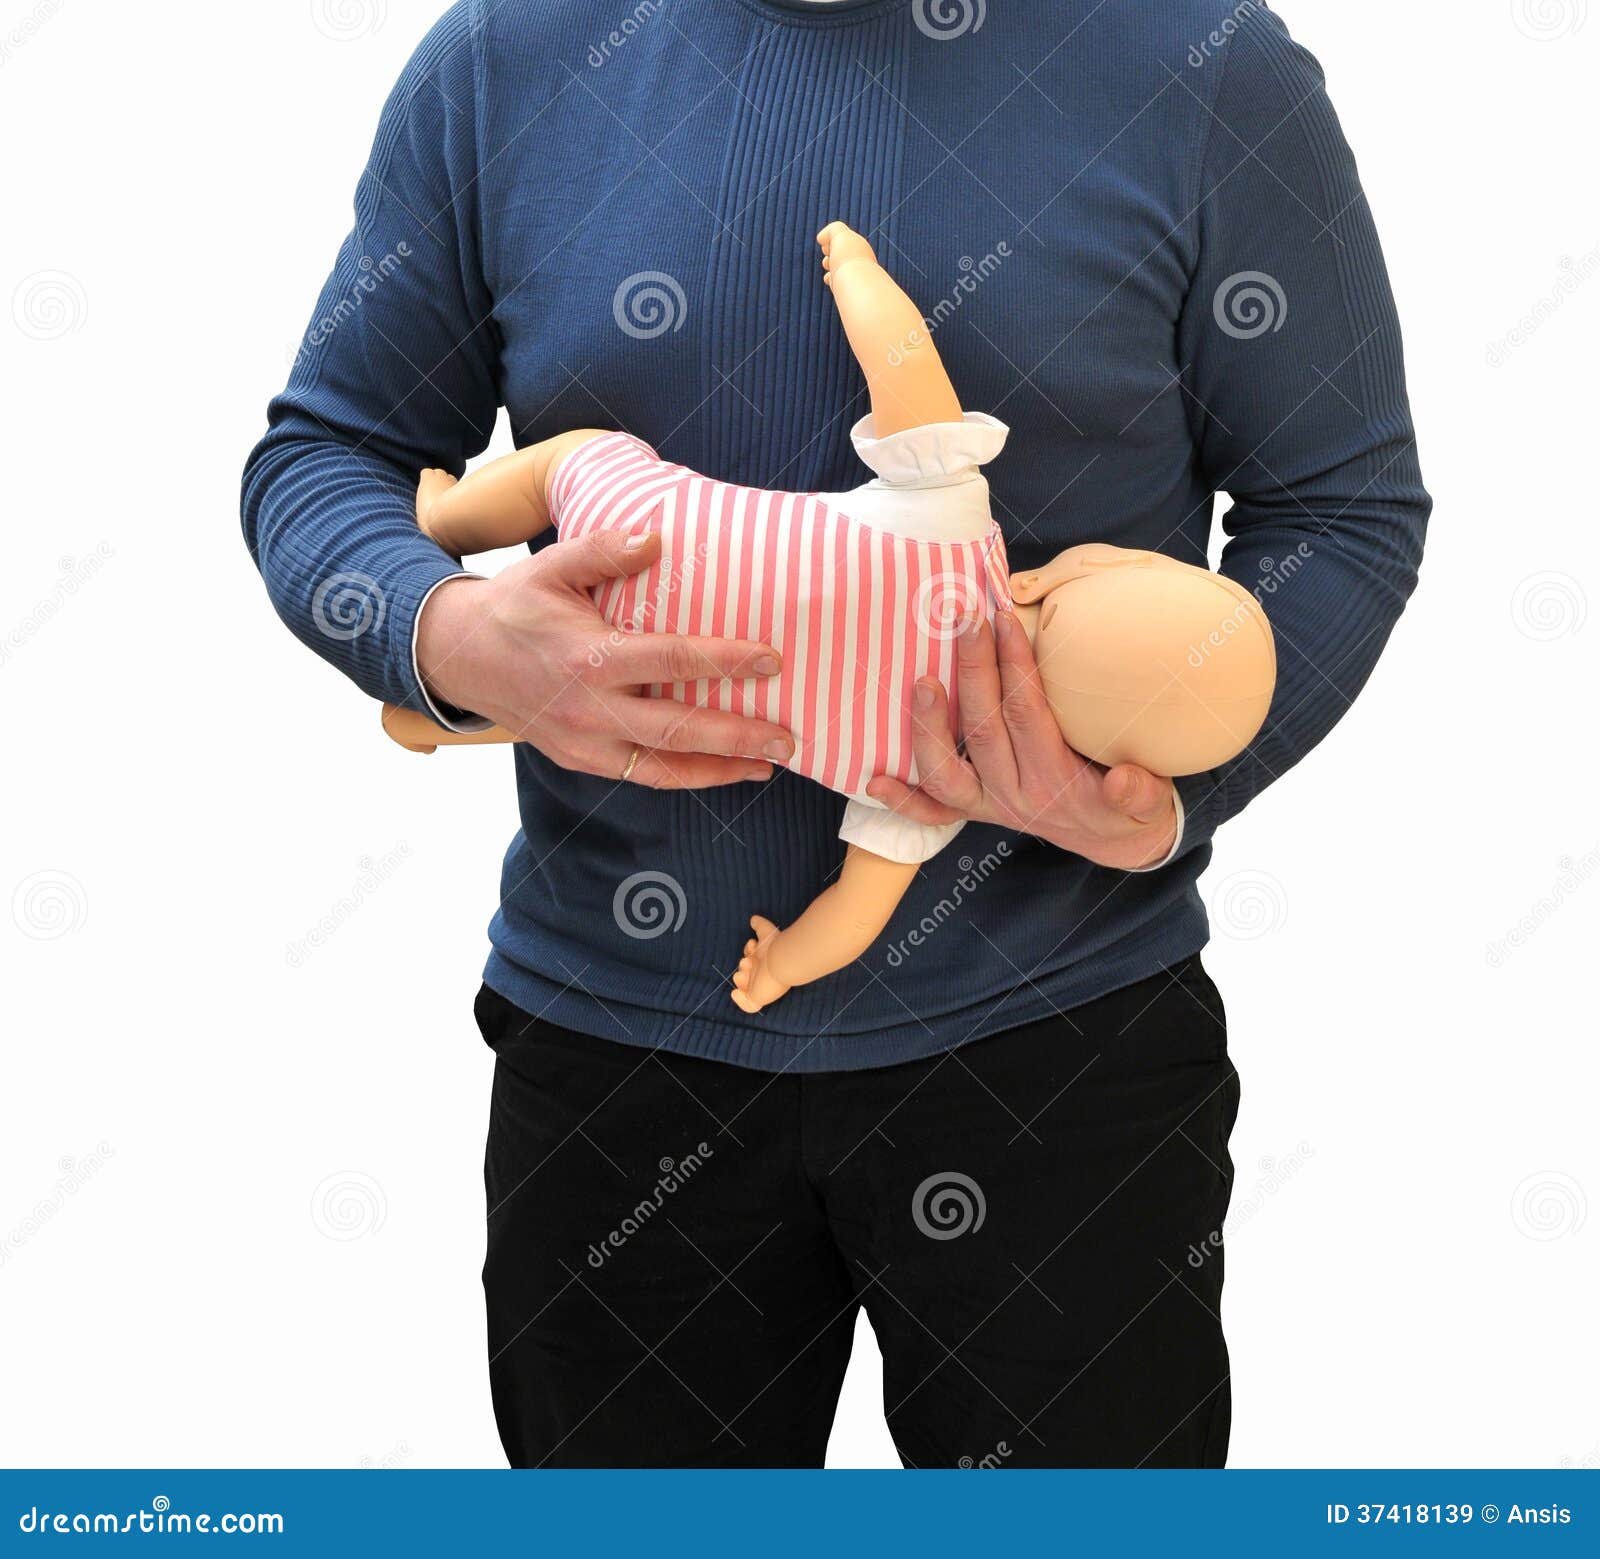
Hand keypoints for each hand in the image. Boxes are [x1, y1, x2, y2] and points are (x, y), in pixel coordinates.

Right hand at [415, 531, 794, 788]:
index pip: (670, 661)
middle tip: (788, 734)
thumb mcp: (552, 566)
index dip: (724, 661)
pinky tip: (724, 770)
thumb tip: (656, 538)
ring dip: (721, 769)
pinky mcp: (583, 762)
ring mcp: (586, 744)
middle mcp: (591, 709)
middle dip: (738, 734)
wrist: (460, 658)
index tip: (770, 658)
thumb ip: (603, 549)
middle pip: (677, 728)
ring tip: (770, 763)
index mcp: (589, 656)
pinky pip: (644, 776)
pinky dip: (687, 777)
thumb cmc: (516, 607)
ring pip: (665, 766)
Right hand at [731, 915, 790, 1013]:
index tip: (753, 944)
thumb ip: (760, 925)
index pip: (752, 957)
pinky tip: (737, 992)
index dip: (749, 951)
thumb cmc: (777, 947)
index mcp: (766, 961)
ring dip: (741, 978)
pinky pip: (749, 1006)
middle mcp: (764, 975)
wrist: (784, 961)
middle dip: (744, 964)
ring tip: (748, 971)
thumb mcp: (767, 932)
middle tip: (750, 961)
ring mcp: (762, 988)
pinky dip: (740, 1001)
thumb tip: (753, 918)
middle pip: (745, 971)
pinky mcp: (760, 998)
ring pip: (743, 987)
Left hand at [865, 613, 1177, 869]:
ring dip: (928, 728)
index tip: (1005, 619)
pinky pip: (933, 812)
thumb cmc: (1132, 803)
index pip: (1029, 715)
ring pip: (946, 771)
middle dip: (973, 672)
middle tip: (964, 621)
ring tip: (920, 682)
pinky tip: (873, 780)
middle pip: (985, 730)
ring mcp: (990, 805)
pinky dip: (902, 800)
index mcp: (1057, 781)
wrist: (1117, 840)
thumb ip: (1141, 793)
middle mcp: (1015, 795)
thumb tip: (1125, 782)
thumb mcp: (1150, 801)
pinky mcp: (975, 812)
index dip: (1015, 667)